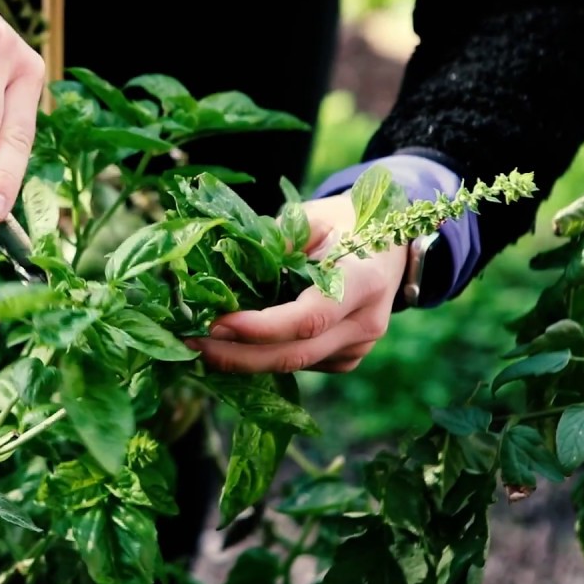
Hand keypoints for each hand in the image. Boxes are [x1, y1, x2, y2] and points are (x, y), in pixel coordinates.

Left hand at [185, 194, 407, 373]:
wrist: (390, 245)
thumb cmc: (346, 223)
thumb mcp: (313, 218)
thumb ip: (275, 244)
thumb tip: (225, 268)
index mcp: (364, 281)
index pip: (309, 317)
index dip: (261, 327)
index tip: (217, 323)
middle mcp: (366, 322)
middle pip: (296, 353)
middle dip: (238, 354)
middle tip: (192, 342)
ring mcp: (358, 346)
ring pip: (294, 365)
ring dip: (243, 359)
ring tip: (200, 344)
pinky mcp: (345, 359)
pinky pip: (299, 364)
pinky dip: (263, 356)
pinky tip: (230, 346)